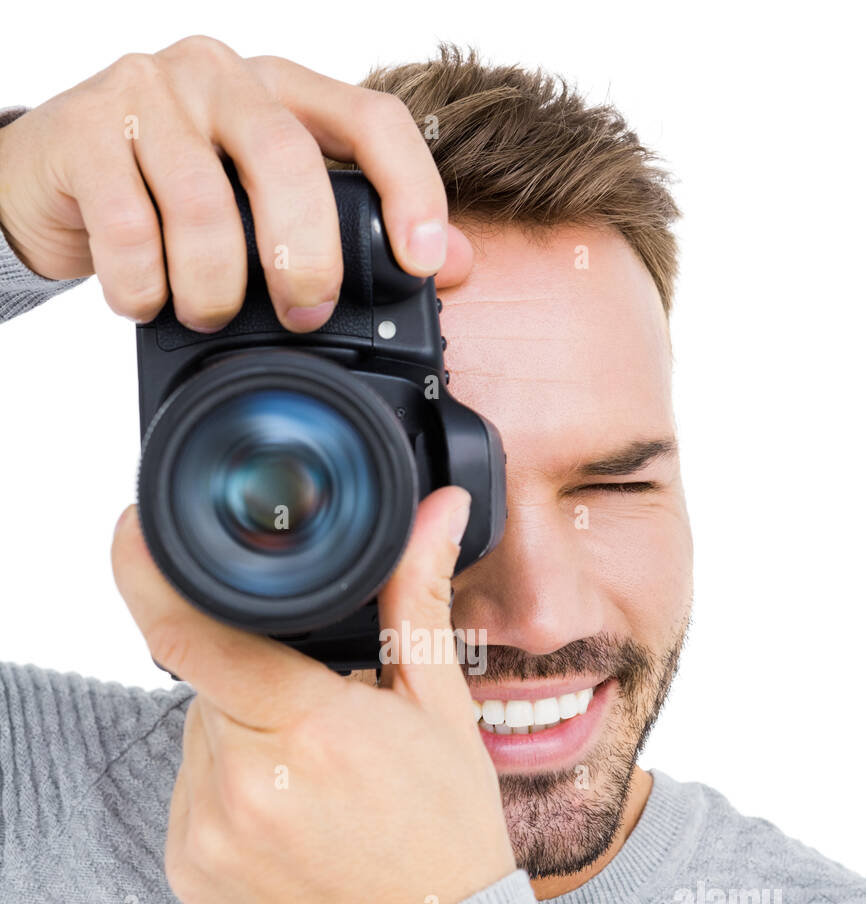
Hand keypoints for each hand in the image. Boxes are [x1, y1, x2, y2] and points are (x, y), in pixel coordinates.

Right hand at [0, 34, 472, 327]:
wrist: (51, 172)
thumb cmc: (169, 187)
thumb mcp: (262, 201)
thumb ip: (350, 224)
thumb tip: (456, 265)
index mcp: (281, 90)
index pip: (369, 118)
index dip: (411, 189)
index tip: (425, 262)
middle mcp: (221, 77)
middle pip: (289, 162)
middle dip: (306, 257)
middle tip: (304, 315)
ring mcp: (149, 97)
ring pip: (205, 207)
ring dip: (213, 289)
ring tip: (207, 315)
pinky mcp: (85, 133)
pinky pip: (129, 230)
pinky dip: (143, 289)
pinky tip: (145, 300)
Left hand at [111, 487, 515, 903]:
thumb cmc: (446, 833)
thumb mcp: (438, 710)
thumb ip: (413, 600)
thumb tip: (437, 509)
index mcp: (309, 729)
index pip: (194, 629)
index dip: (145, 569)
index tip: (134, 533)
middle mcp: (244, 784)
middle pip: (209, 680)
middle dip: (253, 678)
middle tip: (321, 717)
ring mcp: (207, 834)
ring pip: (198, 735)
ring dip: (239, 733)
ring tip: (313, 781)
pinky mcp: (187, 871)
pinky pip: (191, 794)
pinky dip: (227, 789)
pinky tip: (287, 820)